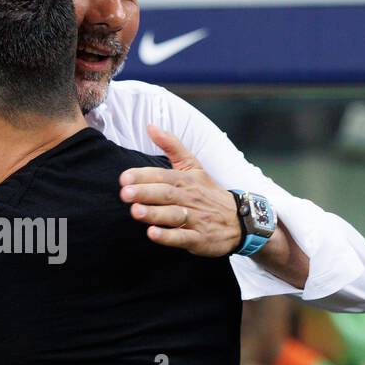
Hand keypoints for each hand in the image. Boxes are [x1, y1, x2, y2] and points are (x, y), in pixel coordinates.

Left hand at [120, 124, 241, 256]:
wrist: (240, 220)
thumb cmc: (208, 192)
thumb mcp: (193, 166)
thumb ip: (172, 146)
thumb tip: (150, 126)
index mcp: (186, 180)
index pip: (163, 175)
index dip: (143, 176)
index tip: (124, 178)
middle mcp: (190, 198)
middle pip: (167, 194)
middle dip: (145, 193)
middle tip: (125, 193)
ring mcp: (196, 219)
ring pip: (174, 215)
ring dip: (154, 214)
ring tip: (135, 212)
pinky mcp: (199, 239)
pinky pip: (183, 238)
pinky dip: (168, 236)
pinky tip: (153, 234)